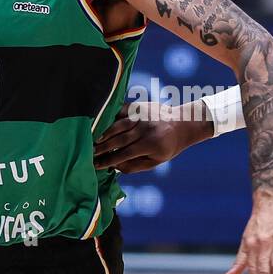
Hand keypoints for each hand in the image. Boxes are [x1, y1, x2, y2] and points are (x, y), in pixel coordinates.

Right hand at [92, 101, 212, 172]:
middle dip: (102, 148)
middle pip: (118, 140)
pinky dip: (110, 117)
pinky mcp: (139, 106)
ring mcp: (142, 115)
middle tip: (90, 154)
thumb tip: (114, 167)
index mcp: (151, 144)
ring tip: (92, 140)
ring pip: (117, 125)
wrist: (182, 123)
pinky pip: (121, 111)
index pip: (124, 154)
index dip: (109, 160)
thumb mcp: (155, 161)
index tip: (96, 165)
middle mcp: (145, 129)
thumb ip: (135, 166)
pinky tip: (101, 123)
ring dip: (103, 133)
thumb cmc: (167, 146)